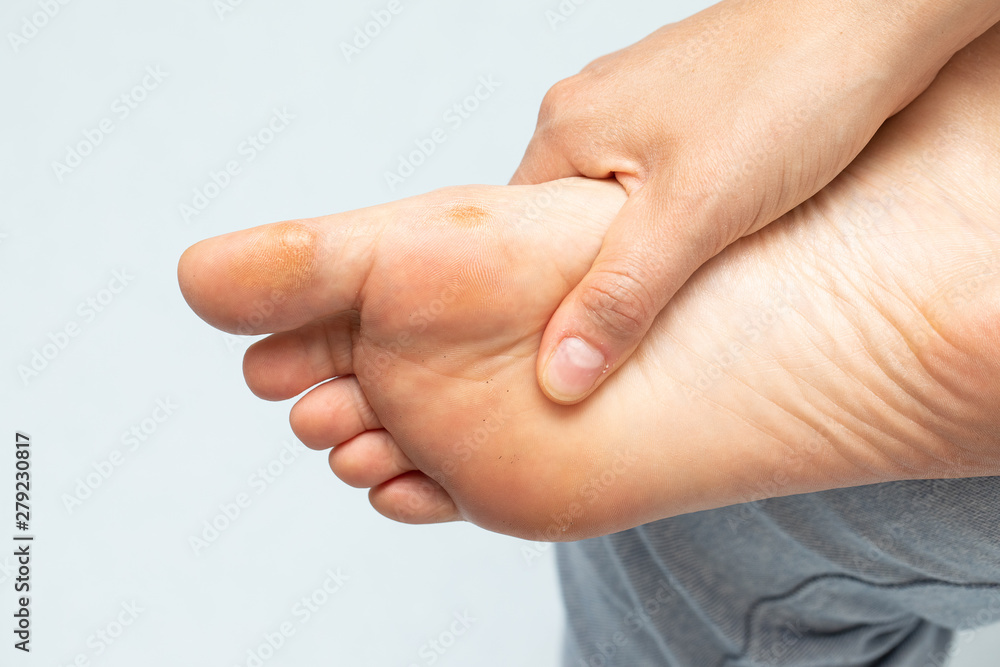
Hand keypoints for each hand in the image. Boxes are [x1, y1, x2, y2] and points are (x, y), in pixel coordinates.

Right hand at [512, 0, 999, 403]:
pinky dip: (686, 219)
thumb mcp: (694, 213)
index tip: (578, 347)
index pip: (517, 241)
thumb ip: (621, 296)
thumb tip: (562, 372)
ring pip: (622, 209)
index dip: (542, 302)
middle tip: (644, 324)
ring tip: (691, 278)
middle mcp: (594, 109)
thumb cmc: (791, 86)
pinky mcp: (694, 112)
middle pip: (567, 227)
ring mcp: (645, 106)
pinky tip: (723, 234)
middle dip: (604, 279)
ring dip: (651, 250)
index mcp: (566, 128)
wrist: (880, 15)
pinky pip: (664, 186)